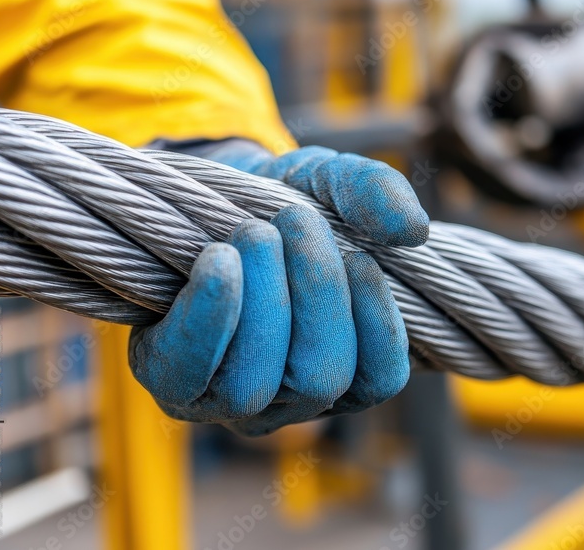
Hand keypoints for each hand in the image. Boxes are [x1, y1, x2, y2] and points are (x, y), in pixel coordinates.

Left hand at [128, 145, 427, 435]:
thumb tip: (413, 231)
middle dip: (314, 292)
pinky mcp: (170, 380)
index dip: (377, 323)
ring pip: (252, 386)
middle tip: (297, 217)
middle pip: (318, 381)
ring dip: (262, 298)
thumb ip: (376, 194)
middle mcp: (290, 398)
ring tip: (255, 230)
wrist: (203, 197)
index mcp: (346, 366)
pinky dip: (208, 318)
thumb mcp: (333, 182)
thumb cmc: (281, 204)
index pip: (378, 379)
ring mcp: (227, 400)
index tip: (362, 256)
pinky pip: (187, 375)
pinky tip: (219, 260)